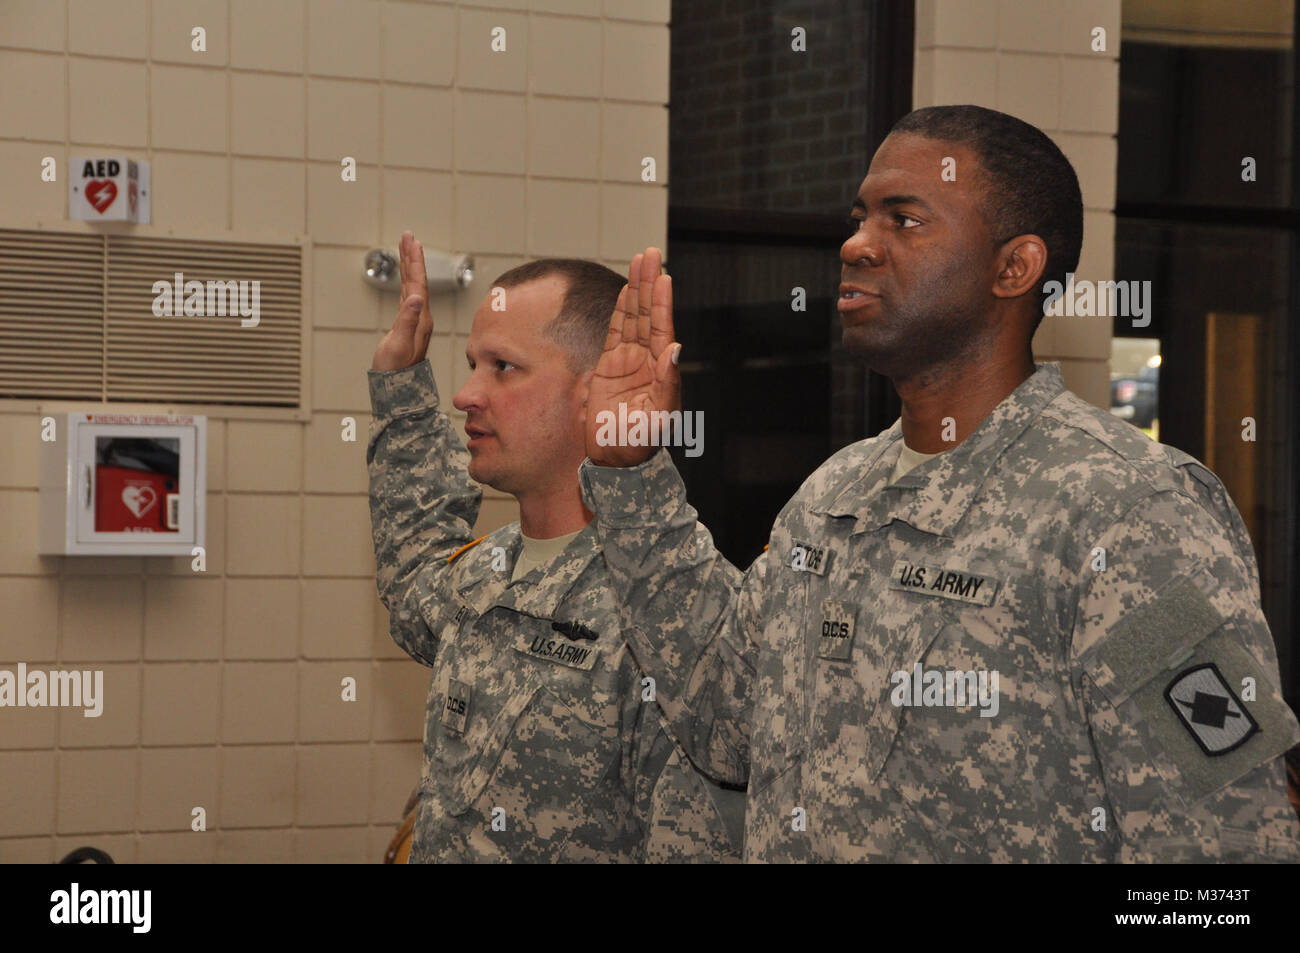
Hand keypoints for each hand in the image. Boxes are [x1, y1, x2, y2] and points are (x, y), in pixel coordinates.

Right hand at [371, 230, 433, 370]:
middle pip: (417, 280)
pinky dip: (405, 281)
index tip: (412, 240)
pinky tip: (404, 277)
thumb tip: (415, 297)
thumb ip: (407, 321)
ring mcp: (415, 321)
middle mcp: (421, 316)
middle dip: (412, 256)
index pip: (419, 283)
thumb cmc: (395, 371)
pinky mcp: (407, 325)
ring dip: (409, 266)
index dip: (415, 261)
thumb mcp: (399, 344)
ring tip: (405, 247)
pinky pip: (407, 295)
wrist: (397, 391)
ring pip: (412, 286)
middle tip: (407, 235)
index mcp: (421, 318)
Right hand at [585, 247, 681, 466]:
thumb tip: (675, 350)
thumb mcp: (659, 417)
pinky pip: (615, 331)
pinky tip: (623, 291)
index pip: (660, 327)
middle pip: (646, 313)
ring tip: (639, 260)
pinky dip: (619, 310)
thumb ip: (668, 383)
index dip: (661, 301)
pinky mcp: (609, 367)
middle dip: (648, 283)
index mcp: (660, 369)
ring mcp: (628, 361)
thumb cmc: (641, 443)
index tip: (663, 276)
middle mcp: (646, 360)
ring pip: (631, 317)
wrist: (616, 459)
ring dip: (635, 289)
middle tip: (649, 253)